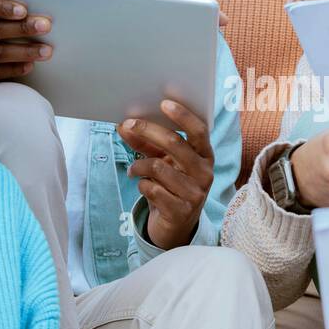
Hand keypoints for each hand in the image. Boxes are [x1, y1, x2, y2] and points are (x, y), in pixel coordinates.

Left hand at [118, 100, 214, 249]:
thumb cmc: (170, 186)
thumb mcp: (162, 162)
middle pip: (175, 143)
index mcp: (205, 156)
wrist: (175, 226)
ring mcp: (196, 193)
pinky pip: (152, 189)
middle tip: (128, 125)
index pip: (199, 130)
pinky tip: (143, 187)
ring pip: (158, 167)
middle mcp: (205, 173)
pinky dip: (142, 185)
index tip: (163, 103)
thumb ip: (145, 143)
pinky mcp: (181, 211)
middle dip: (147, 130)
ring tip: (132, 169)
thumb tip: (123, 125)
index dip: (183, 116)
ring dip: (138, 165)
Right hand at [129, 0, 227, 25]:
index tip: (202, 28)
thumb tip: (225, 21)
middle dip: (188, 17)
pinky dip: (160, 6)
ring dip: (174, 13)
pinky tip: (160, 13)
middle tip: (186, 31)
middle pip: (190, 1)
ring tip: (173, 26)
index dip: (204, 14)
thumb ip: (205, 0)